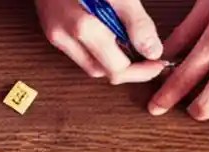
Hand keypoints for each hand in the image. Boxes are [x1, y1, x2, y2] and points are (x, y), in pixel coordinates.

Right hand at [35, 0, 167, 83]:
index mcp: (82, 26)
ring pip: (89, 64)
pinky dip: (97, 48)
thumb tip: (152, 51)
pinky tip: (108, 32)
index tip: (157, 62)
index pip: (116, 68)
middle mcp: (64, 36)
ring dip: (111, 59)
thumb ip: (136, 22)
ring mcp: (54, 34)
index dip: (140, 70)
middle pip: (102, 72)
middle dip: (127, 68)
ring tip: (127, 40)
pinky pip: (78, 51)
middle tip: (147, 56)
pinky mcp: (51, 29)